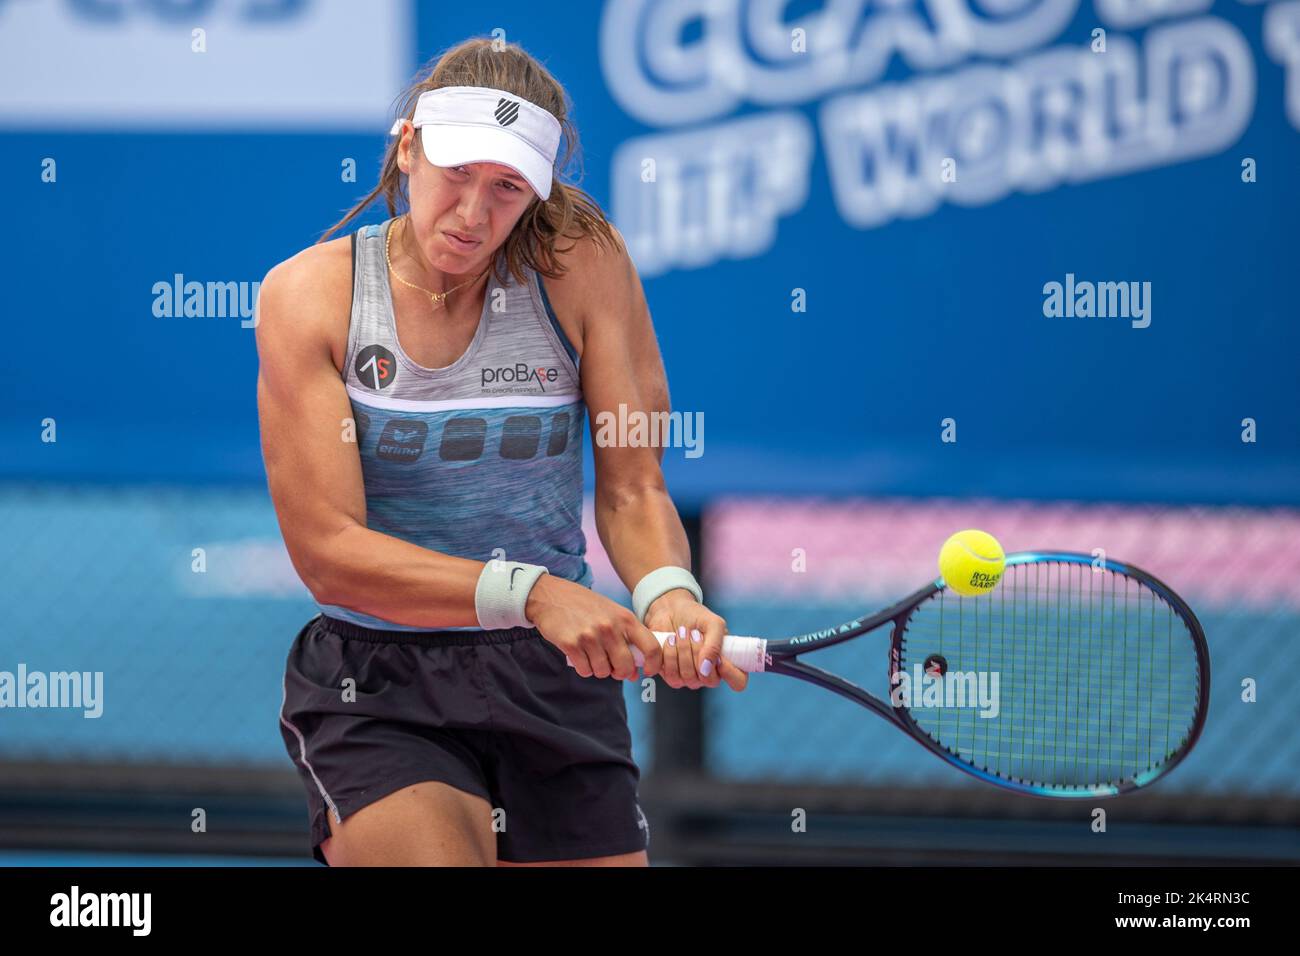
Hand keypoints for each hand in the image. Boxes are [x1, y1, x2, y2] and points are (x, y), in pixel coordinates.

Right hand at [526, 575, 662, 679]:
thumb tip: (633, 673)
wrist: (551, 596)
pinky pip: (585, 670)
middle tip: (612, 666)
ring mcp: (590, 636)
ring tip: (592, 655)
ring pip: (603, 671)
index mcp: (625, 618)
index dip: (654, 664)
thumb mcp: (611, 613)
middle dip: (619, 672)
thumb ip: (626, 639)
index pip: (651, 646)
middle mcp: (610, 627)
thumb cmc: (584, 605)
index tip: (647, 671)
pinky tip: (580, 655)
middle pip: (625, 666)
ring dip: (598, 669)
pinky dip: (583, 668)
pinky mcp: (571, 644)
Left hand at [643, 589, 748, 691]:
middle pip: (709, 680)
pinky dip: (669, 654)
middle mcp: (709, 674)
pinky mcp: (672, 675)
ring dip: (683, 650)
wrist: (670, 610)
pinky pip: (671, 675)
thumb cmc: (695, 616)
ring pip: (688, 677)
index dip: (730, 673)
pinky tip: (670, 640)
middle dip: (699, 653)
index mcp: (726, 662)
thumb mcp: (713, 623)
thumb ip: (715, 645)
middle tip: (694, 633)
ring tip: (681, 632)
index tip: (720, 657)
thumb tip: (707, 668)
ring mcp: (690, 677)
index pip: (738, 682)